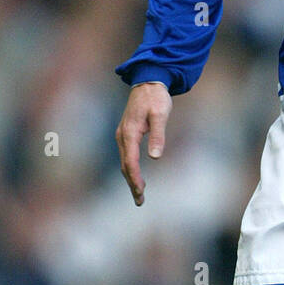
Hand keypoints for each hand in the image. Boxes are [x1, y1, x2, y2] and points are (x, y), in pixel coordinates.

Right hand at [115, 82, 171, 205]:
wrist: (148, 82)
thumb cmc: (156, 98)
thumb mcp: (161, 115)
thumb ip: (158, 135)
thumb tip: (155, 157)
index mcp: (130, 133)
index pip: (131, 162)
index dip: (135, 179)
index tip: (140, 192)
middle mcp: (122, 136)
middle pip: (125, 165)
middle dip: (132, 184)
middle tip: (140, 201)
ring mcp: (123, 135)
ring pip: (125, 162)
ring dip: (131, 179)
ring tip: (139, 194)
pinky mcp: (126, 134)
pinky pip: (126, 156)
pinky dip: (130, 169)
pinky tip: (137, 177)